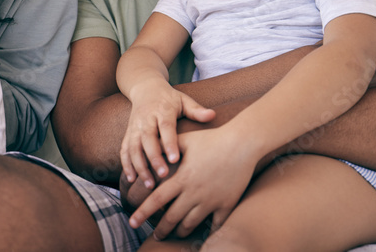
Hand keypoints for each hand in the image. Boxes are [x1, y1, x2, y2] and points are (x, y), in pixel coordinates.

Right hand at [121, 82, 214, 187]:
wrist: (145, 87)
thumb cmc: (169, 98)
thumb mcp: (183, 100)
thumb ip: (196, 110)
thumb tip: (212, 115)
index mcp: (162, 111)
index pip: (165, 127)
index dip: (169, 143)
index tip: (175, 159)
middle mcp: (146, 119)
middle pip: (147, 139)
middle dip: (154, 158)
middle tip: (163, 175)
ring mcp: (134, 127)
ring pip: (133, 147)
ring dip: (139, 166)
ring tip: (149, 184)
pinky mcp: (127, 133)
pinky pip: (124, 150)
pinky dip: (127, 164)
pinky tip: (132, 179)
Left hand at [129, 127, 258, 239]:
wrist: (242, 143)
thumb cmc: (212, 139)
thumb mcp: (186, 140)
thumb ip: (166, 146)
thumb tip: (149, 147)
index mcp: (182, 179)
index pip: (157, 200)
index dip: (143, 213)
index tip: (132, 222)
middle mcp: (194, 193)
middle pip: (172, 218)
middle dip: (162, 230)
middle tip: (156, 236)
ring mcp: (211, 201)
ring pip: (191, 224)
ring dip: (181, 231)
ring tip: (176, 233)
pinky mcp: (227, 204)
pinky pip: (215, 225)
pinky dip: (208, 231)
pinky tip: (203, 233)